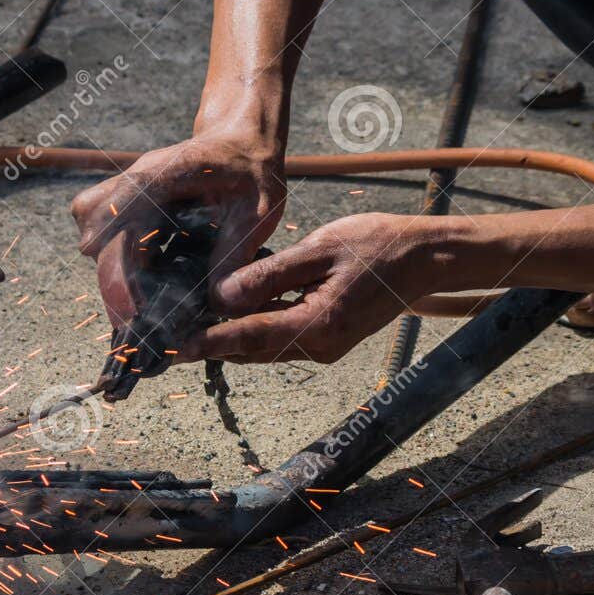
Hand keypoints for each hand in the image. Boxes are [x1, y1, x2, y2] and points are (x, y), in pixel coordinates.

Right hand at [70, 133, 285, 326]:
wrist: (238, 147)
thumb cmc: (251, 175)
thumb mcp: (259, 212)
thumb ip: (237, 251)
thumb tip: (218, 300)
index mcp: (175, 168)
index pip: (134, 192)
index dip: (118, 230)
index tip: (113, 275)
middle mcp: (141, 177)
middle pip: (104, 227)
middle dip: (113, 279)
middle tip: (129, 323)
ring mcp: (126, 191)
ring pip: (94, 231)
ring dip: (111, 272)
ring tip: (136, 310)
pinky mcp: (122, 207)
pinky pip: (101, 236)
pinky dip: (115, 265)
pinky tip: (140, 290)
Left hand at [182, 212, 436, 362]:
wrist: (425, 258)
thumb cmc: (378, 244)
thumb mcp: (321, 248)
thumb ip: (271, 274)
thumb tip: (222, 296)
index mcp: (319, 324)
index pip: (250, 336)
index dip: (209, 342)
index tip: (175, 346)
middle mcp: (321, 346)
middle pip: (253, 350)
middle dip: (211, 345)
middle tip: (168, 337)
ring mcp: (326, 346)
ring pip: (265, 348)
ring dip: (230, 340)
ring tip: (188, 327)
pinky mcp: (328, 338)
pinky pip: (281, 339)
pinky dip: (253, 331)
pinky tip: (230, 315)